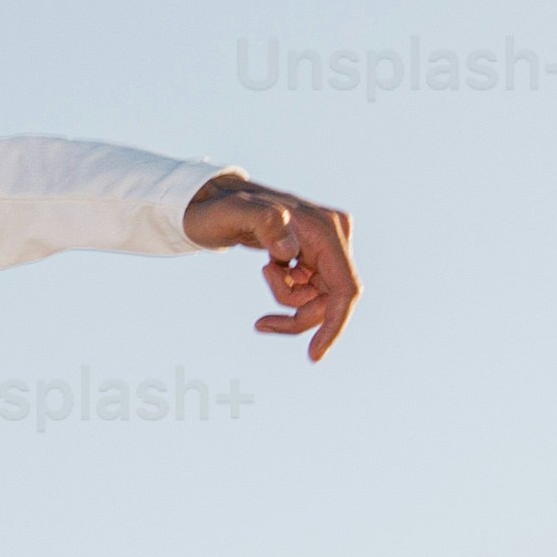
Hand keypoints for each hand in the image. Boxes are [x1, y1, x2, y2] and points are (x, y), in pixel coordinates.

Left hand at [182, 176, 359, 360]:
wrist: (210, 200)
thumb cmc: (218, 208)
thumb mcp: (232, 213)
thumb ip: (263, 222)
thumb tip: (288, 250)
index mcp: (325, 230)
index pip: (346, 288)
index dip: (335, 325)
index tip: (314, 356)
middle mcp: (334, 235)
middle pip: (333, 299)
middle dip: (300, 314)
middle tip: (262, 321)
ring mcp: (326, 245)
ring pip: (321, 297)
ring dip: (290, 299)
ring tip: (265, 270)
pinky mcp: (315, 254)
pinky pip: (311, 289)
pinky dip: (288, 292)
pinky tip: (270, 268)